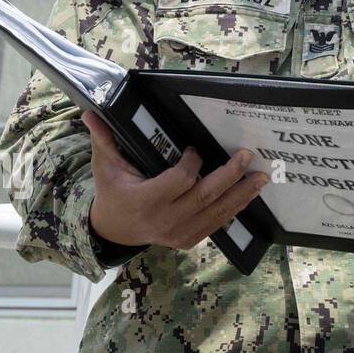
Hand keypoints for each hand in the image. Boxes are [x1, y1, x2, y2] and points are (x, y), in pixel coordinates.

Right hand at [84, 110, 268, 249]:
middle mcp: (165, 220)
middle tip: (247, 155)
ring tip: (261, 176)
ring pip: (217, 212)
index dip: (192, 164)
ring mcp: (179, 233)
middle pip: (205, 195)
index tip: (195, 150)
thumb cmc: (113, 193)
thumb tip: (92, 113)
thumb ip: (105, 140)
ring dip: (242, 193)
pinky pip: (217, 224)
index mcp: (144, 201)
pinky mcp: (189, 240)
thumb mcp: (105, 167)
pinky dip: (235, 208)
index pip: (178, 181)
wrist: (115, 231)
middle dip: (230, 175)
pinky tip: (249, 194)